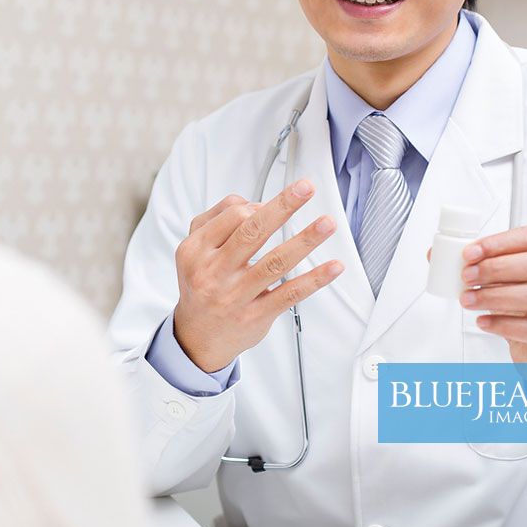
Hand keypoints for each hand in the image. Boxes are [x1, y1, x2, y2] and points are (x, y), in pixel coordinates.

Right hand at [173, 180, 343, 372]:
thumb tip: (256, 203)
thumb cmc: (201, 286)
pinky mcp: (255, 316)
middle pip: (252, 232)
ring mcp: (235, 296)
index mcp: (196, 251)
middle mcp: (213, 273)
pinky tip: (332, 267)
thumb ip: (218, 219)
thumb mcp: (194, 250)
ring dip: (305, 240)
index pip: (232, 216)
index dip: (260, 204)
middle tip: (305, 189)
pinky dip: (314, 279)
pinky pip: (289, 294)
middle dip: (283, 206)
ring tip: (326, 223)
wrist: (197, 337)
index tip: (282, 200)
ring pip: (275, 262)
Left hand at [457, 226, 526, 362]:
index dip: (498, 243)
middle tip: (466, 276)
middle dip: (495, 268)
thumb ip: (481, 264)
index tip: (469, 253)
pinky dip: (503, 324)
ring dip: (495, 296)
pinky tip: (484, 322)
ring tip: (468, 300)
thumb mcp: (510, 280)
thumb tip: (437, 255)